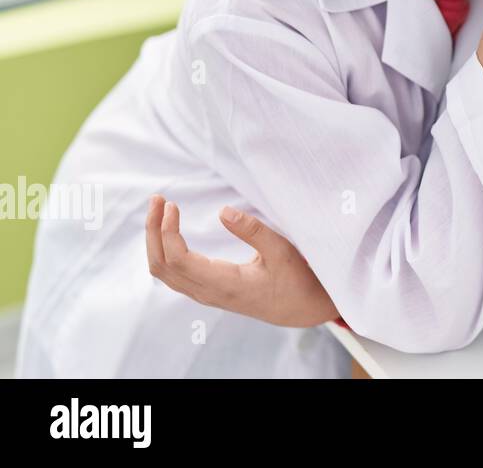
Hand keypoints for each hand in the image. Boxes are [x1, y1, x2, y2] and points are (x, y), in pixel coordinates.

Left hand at [145, 195, 337, 327]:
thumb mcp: (281, 251)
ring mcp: (205, 295)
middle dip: (153, 231)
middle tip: (158, 199)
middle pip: (162, 265)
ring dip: (156, 240)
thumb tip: (223, 211)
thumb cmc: (296, 280)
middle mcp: (208, 293)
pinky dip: (164, 250)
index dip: (168, 231)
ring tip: (160, 210)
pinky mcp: (207, 291)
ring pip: (163, 272)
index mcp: (224, 284)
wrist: (302, 309)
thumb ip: (253, 231)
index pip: (178, 260)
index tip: (172, 205)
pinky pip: (173, 274)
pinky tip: (169, 232)